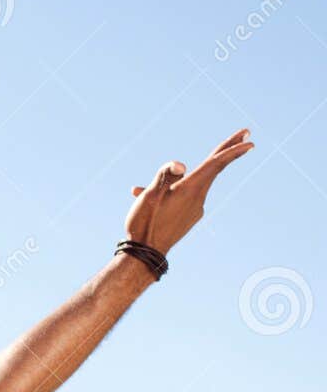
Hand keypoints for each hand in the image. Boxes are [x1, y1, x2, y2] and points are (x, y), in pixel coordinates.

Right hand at [124, 128, 254, 253]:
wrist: (145, 255)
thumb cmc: (144, 223)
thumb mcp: (149, 196)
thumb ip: (164, 175)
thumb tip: (182, 165)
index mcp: (190, 188)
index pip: (216, 164)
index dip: (232, 150)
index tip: (250, 140)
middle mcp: (198, 198)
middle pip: (214, 169)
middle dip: (229, 151)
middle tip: (245, 136)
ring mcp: (195, 210)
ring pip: (192, 185)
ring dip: (178, 180)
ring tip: (141, 190)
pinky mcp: (189, 218)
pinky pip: (185, 198)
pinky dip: (173, 193)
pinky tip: (150, 202)